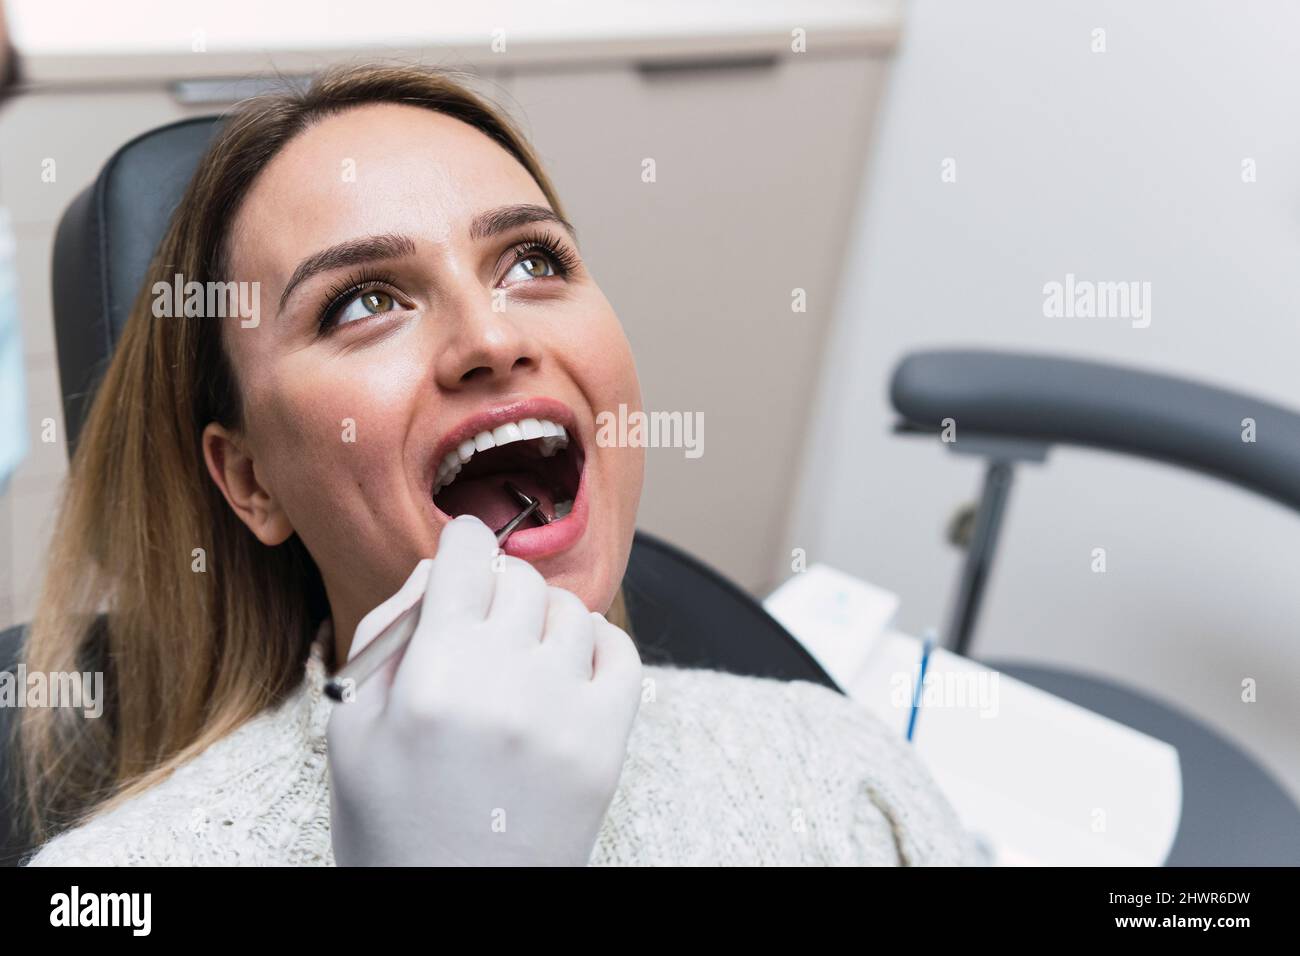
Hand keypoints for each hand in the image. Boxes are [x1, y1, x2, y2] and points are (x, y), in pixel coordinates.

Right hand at [327, 514, 642, 865]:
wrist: (454, 912)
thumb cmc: (392, 822)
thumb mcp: (353, 727)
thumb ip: (386, 632)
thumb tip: (437, 569)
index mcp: (432, 675)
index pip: (466, 556)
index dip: (459, 547)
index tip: (459, 556)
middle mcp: (504, 683)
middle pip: (519, 578)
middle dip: (496, 588)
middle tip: (480, 625)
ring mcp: (563, 712)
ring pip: (569, 610)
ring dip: (542, 620)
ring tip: (517, 661)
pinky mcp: (605, 742)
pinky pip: (620, 651)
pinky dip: (595, 645)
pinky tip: (564, 670)